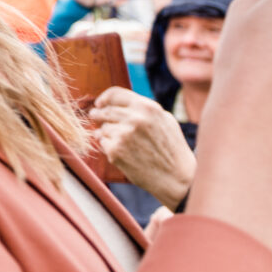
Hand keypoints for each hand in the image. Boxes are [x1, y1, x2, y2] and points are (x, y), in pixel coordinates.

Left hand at [91, 87, 196, 207]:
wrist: (177, 177)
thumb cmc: (172, 148)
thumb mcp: (164, 120)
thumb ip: (143, 108)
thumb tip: (116, 102)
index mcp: (146, 107)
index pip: (115, 94)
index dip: (104, 98)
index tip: (99, 103)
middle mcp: (134, 119)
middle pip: (105, 111)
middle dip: (97, 114)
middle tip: (94, 116)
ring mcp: (123, 135)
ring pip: (102, 128)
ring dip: (104, 132)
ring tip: (118, 140)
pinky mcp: (115, 151)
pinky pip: (102, 143)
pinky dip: (107, 145)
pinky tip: (119, 151)